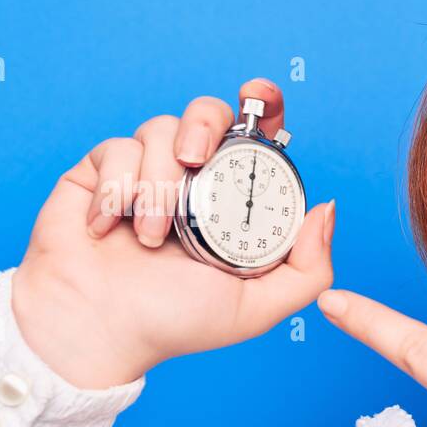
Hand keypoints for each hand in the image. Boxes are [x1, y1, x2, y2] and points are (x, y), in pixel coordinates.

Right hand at [11, 78, 335, 389]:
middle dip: (203, 125)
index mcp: (233, 201)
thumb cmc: (175, 322)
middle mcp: (193, 180)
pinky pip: (115, 148)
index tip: (258, 96)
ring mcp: (146, 172)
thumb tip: (327, 208)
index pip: (254, 136)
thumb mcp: (258, 305)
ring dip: (158, 184)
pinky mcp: (101, 172)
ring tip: (153, 235)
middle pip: (208, 112)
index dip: (262, 103)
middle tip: (195, 162)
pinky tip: (111, 229)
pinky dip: (116, 191)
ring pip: (159, 129)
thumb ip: (308, 267)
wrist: (100, 329)